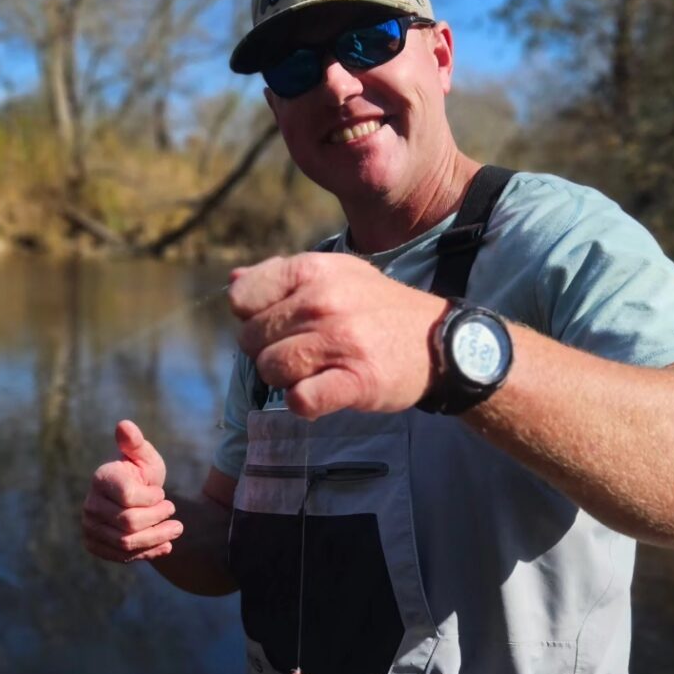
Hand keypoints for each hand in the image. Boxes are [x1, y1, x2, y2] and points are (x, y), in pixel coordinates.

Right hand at [81, 420, 182, 563]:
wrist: (133, 500)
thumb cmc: (141, 474)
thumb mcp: (145, 457)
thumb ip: (136, 443)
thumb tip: (124, 425)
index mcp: (101, 479)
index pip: (129, 497)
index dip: (153, 498)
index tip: (162, 493)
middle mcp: (90, 504)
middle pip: (129, 523)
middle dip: (158, 520)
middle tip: (174, 513)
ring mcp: (90, 527)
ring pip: (127, 543)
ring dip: (157, 538)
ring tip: (177, 530)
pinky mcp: (95, 545)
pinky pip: (121, 557)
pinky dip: (147, 554)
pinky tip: (165, 546)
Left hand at [228, 253, 442, 418]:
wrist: (440, 341)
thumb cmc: (378, 309)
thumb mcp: (335, 276)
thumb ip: (281, 277)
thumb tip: (233, 282)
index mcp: (312, 270)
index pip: (241, 298)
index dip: (253, 317)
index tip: (280, 325)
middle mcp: (321, 301)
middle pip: (251, 339)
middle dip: (269, 351)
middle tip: (305, 352)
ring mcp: (338, 341)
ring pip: (270, 370)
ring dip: (287, 379)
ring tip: (317, 371)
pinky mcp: (355, 381)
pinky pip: (300, 400)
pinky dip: (304, 403)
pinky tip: (323, 393)